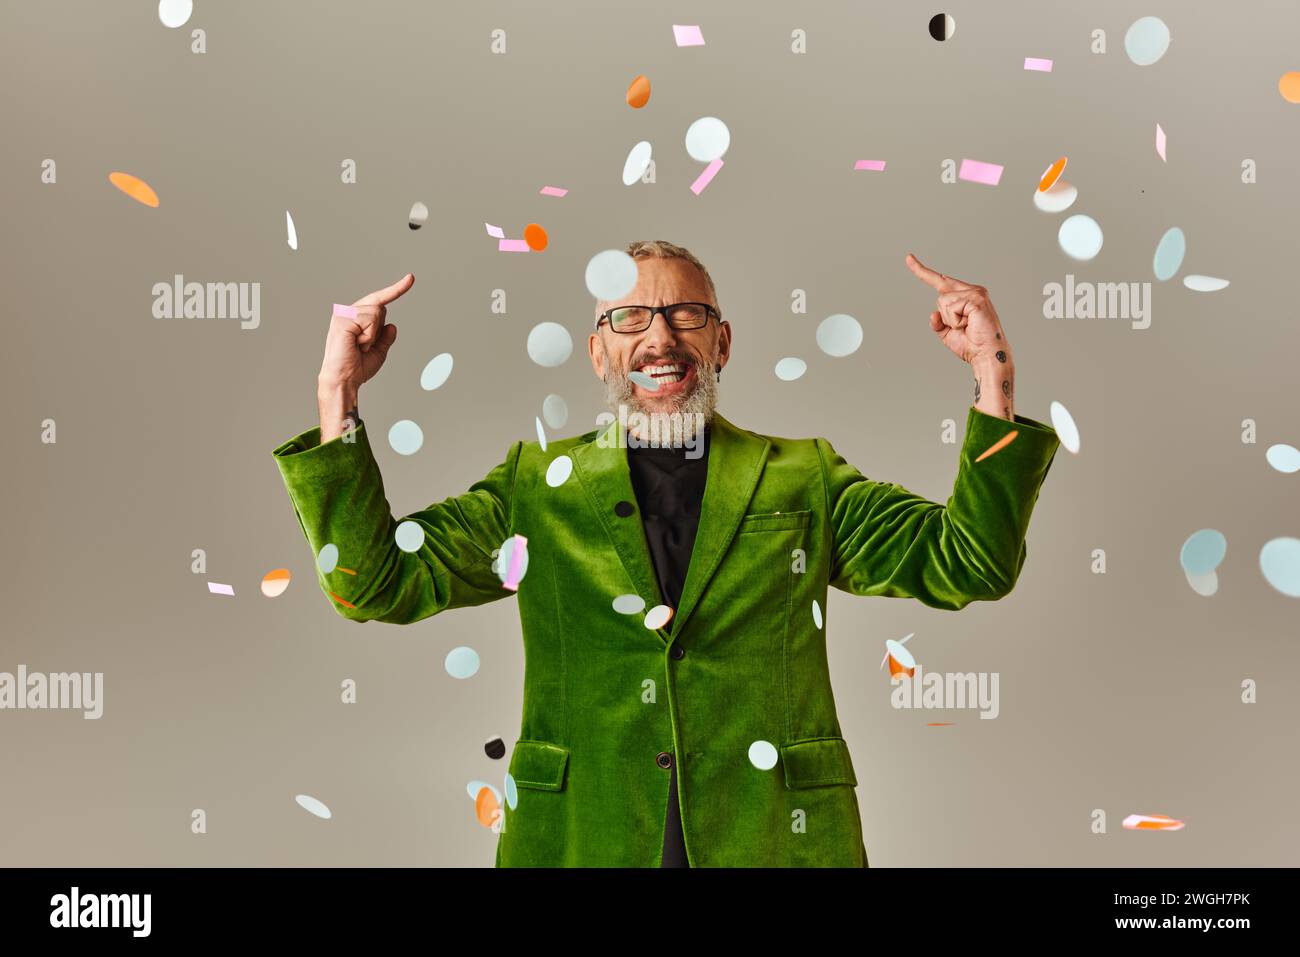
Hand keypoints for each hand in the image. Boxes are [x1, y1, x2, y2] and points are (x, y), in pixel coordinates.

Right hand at [317, 273, 414, 389]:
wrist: (344, 380)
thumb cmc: (357, 367)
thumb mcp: (379, 351)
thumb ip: (386, 337)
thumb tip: (391, 325)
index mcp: (355, 317)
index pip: (379, 300)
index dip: (396, 289)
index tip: (411, 278)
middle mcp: (348, 312)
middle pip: (380, 306)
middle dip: (378, 329)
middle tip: (364, 346)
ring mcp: (343, 314)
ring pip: (376, 312)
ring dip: (373, 334)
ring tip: (359, 346)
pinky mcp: (342, 319)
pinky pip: (369, 321)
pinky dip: (368, 336)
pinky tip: (355, 344)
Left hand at [904, 253, 1010, 365]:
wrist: (985, 356)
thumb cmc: (970, 345)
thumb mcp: (947, 332)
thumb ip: (938, 321)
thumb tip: (934, 313)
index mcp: (965, 295)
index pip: (940, 281)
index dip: (922, 271)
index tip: (908, 257)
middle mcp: (972, 290)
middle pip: (940, 295)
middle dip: (946, 315)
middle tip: (964, 328)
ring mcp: (975, 293)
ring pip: (943, 301)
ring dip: (950, 320)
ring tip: (967, 327)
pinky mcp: (976, 298)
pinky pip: (951, 307)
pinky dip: (955, 321)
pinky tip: (969, 325)